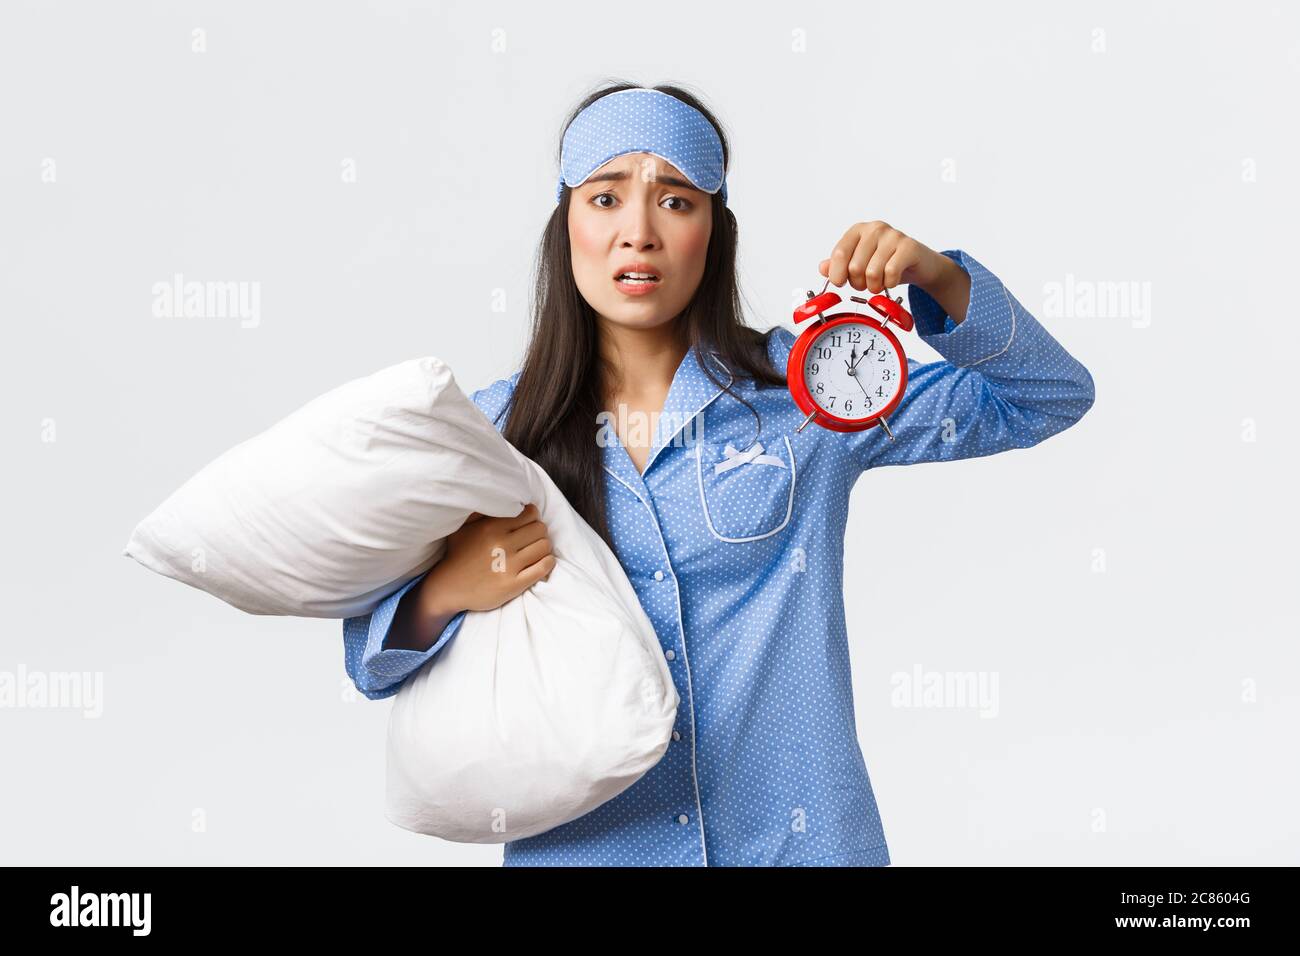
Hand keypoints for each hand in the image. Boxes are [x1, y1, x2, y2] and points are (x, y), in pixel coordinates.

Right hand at [417, 502, 554, 616]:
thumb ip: (481, 511)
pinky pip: (543, 567)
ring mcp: (509, 565)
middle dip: (539, 532)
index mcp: (492, 527)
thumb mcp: (463, 527)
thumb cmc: (457, 555)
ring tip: (536, 550)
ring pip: (544, 546)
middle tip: (532, 538)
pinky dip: (547, 563)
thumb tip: (499, 499)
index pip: (530, 513)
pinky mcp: (514, 584)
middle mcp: (502, 544)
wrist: (448, 588)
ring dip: (544, 547)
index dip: (533, 517)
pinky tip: (541, 562)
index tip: (528, 524)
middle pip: (540, 529)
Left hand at [818, 220, 956, 295]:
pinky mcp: (909, 247)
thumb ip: (838, 265)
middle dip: (859, 284)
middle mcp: (874, 229)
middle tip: (867, 283)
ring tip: (880, 283)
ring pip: (872, 273)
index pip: (839, 254)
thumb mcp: (859, 263)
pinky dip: (889, 284)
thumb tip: (822, 267)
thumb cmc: (886, 263)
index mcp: (858, 230)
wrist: (919, 264)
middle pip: (855, 267)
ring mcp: (893, 236)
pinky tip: (892, 280)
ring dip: (874, 286)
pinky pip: (890, 273)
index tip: (841, 282)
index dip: (837, 275)